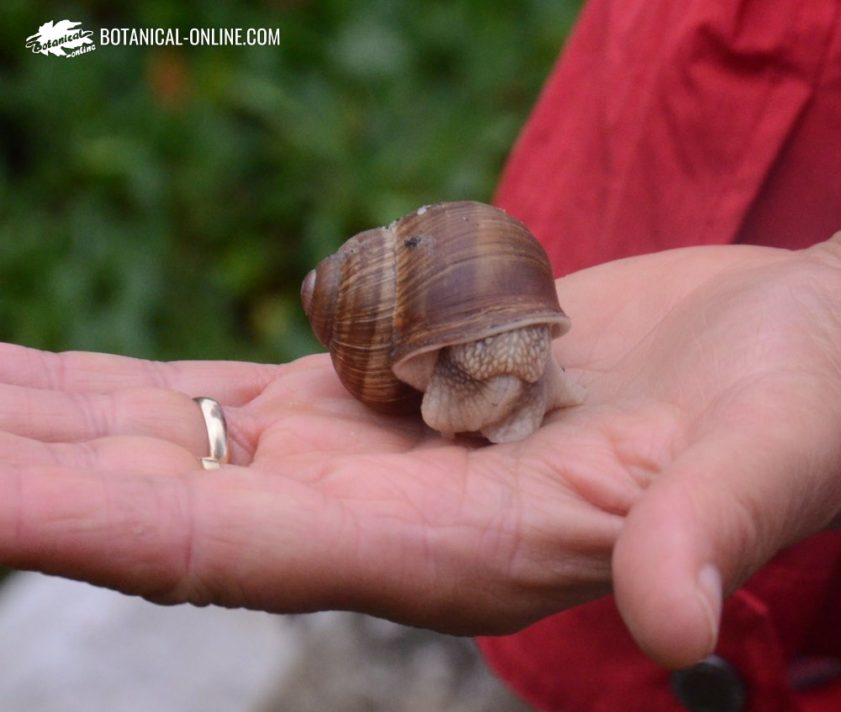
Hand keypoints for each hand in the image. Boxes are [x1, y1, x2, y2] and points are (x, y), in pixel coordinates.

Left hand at [0, 236, 838, 667]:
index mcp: (469, 553)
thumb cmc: (802, 399)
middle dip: (37, 468)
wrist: (787, 351)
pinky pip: (228, 397)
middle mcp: (395, 518)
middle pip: (174, 500)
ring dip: (61, 419)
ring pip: (183, 445)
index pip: (238, 553)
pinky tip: (61, 371)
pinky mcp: (382, 396)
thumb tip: (678, 624)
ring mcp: (376, 454)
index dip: (94, 528)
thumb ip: (712, 528)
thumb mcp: (775, 455)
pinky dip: (137, 386)